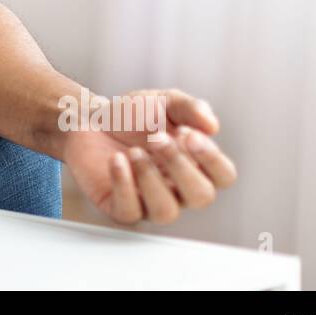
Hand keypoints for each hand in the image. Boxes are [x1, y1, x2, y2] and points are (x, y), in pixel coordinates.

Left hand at [61, 88, 236, 225]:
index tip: (190, 135)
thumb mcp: (165, 102)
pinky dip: (124, 185)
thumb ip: (191, 108)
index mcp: (196, 164)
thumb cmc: (133, 115)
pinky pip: (129, 212)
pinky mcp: (121, 207)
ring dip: (150, 179)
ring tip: (134, 152)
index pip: (224, 176)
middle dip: (179, 165)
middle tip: (156, 138)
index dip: (212, 159)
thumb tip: (212, 125)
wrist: (91, 119)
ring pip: (166, 211)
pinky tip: (116, 160)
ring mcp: (151, 202)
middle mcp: (179, 189)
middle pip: (200, 196)